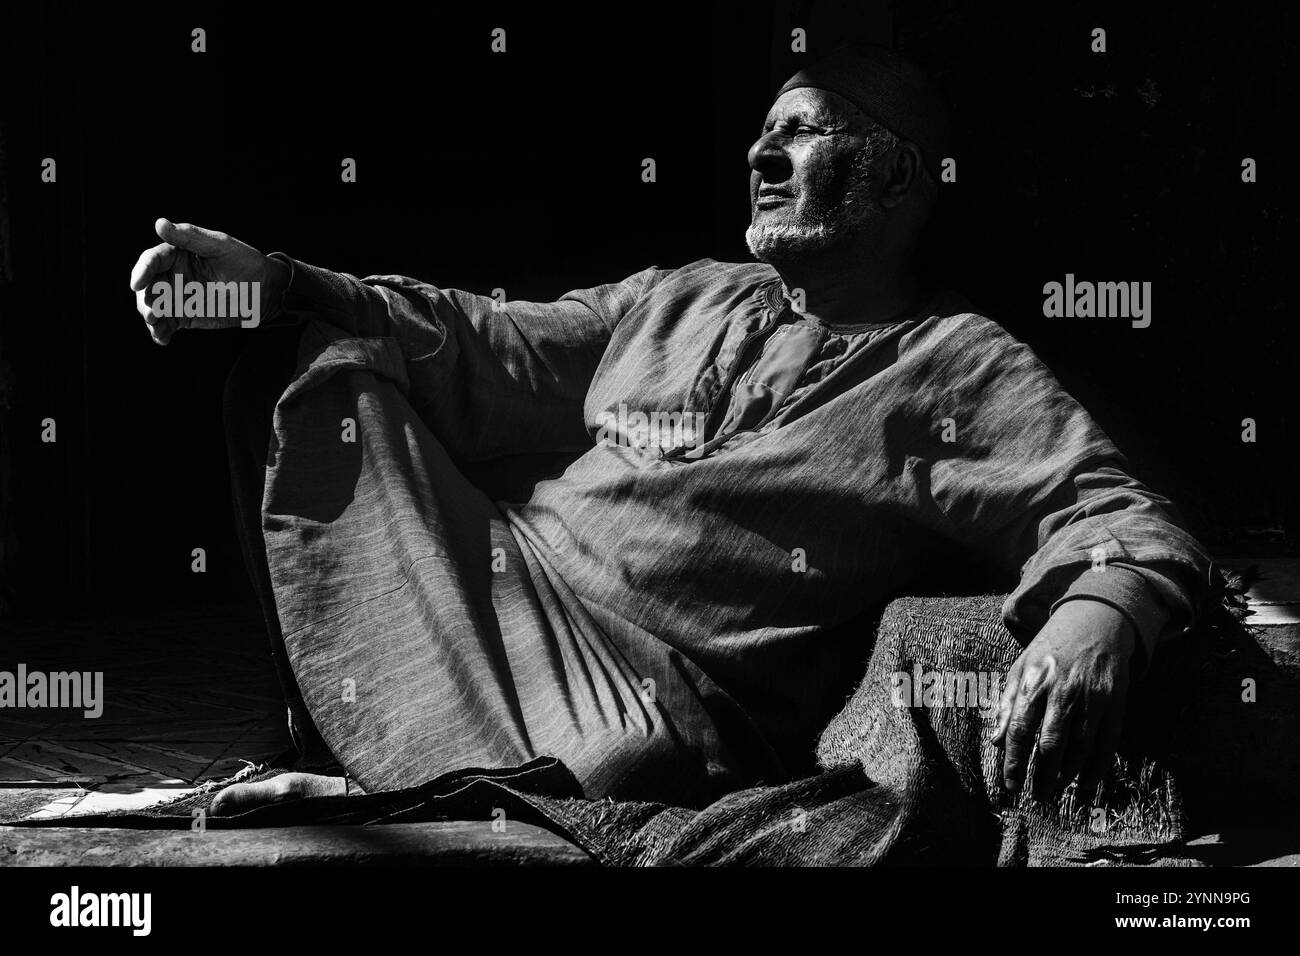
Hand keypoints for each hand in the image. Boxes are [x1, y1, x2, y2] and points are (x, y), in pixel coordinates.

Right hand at [129, 218, 289, 344]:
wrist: (266, 291)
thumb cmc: (246, 262)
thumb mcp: (220, 246)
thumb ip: (190, 237)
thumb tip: (159, 223)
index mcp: (178, 253)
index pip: (152, 260)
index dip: (142, 271)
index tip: (137, 284)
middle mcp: (173, 274)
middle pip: (148, 286)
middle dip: (145, 299)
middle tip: (152, 312)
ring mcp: (178, 296)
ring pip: (154, 306)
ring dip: (151, 317)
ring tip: (157, 325)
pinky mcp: (185, 315)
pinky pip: (167, 324)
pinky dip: (161, 332)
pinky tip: (163, 339)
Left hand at [992, 599, 1136, 800]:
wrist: (1095, 621)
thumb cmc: (1051, 648)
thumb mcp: (1021, 667)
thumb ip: (1006, 704)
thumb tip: (995, 741)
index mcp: (1033, 683)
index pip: (1019, 730)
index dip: (1014, 760)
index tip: (1010, 785)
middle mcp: (1062, 692)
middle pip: (1050, 743)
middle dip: (1042, 775)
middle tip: (1037, 795)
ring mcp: (1091, 697)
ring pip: (1079, 746)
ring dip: (1067, 774)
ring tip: (1056, 789)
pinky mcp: (1114, 701)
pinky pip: (1106, 742)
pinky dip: (1097, 766)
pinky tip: (1088, 783)